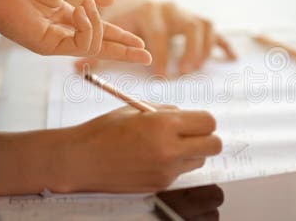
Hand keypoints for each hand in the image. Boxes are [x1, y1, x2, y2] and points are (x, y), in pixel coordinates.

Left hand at [0, 0, 150, 63]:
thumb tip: (111, 1)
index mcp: (67, 13)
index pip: (100, 28)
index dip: (120, 35)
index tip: (140, 43)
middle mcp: (65, 30)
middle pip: (102, 45)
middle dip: (125, 51)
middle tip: (146, 56)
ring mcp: (58, 40)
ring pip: (95, 45)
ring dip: (100, 26)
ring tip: (88, 7)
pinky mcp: (52, 47)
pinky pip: (82, 43)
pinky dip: (89, 28)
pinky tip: (81, 12)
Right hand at [50, 105, 220, 192]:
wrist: (81, 160)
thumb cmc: (104, 131)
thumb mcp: (136, 110)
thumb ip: (166, 112)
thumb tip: (187, 115)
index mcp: (163, 124)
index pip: (208, 122)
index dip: (203, 120)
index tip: (195, 121)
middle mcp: (169, 149)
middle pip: (214, 145)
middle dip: (207, 138)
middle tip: (191, 134)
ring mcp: (166, 170)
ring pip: (199, 160)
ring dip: (191, 152)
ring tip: (167, 146)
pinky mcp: (160, 184)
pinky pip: (180, 172)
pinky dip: (173, 165)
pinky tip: (152, 158)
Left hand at [86, 0, 236, 75]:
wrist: (134, 1)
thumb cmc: (119, 20)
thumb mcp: (108, 29)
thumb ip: (96, 47)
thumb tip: (76, 66)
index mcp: (148, 10)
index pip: (157, 32)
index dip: (160, 53)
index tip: (160, 74)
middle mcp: (169, 8)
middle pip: (187, 25)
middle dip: (187, 49)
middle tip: (184, 71)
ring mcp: (186, 13)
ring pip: (203, 25)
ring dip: (204, 47)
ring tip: (197, 68)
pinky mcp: (196, 21)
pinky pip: (214, 31)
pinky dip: (222, 44)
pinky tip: (230, 59)